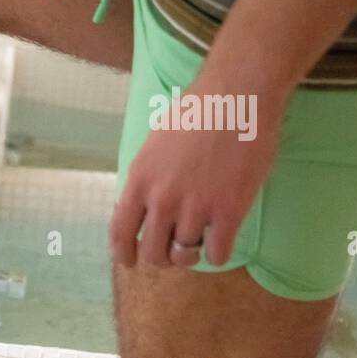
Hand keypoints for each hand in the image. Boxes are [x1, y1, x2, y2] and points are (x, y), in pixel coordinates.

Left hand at [110, 75, 288, 268]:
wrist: (236, 96)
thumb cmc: (196, 112)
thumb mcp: (153, 146)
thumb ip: (145, 179)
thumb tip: (139, 207)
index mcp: (139, 181)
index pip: (119, 233)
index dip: (122, 254)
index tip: (129, 261)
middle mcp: (162, 199)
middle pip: (151, 252)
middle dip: (160, 259)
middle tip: (171, 252)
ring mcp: (196, 206)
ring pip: (185, 255)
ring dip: (190, 255)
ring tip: (198, 244)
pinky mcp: (230, 210)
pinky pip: (219, 252)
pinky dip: (218, 255)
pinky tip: (221, 243)